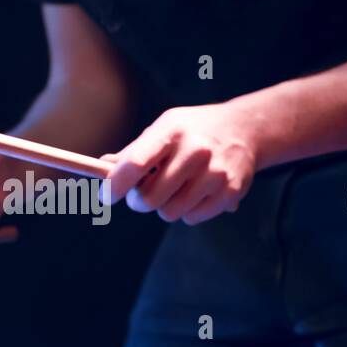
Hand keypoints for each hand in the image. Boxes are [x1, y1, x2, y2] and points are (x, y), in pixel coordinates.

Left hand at [101, 102, 256, 223]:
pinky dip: (188, 211)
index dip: (115, 185)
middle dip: (140, 201)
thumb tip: (102, 166)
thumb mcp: (164, 128)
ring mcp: (214, 173)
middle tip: (144, 193)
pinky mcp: (229, 192)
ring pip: (169, 213)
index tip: (106, 197)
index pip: (135, 164)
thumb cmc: (193, 131)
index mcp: (171, 131)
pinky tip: (197, 192)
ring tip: (177, 188)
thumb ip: (134, 151)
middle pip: (150, 199)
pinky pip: (192, 218)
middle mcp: (194, 151)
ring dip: (165, 207)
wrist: (244, 130)